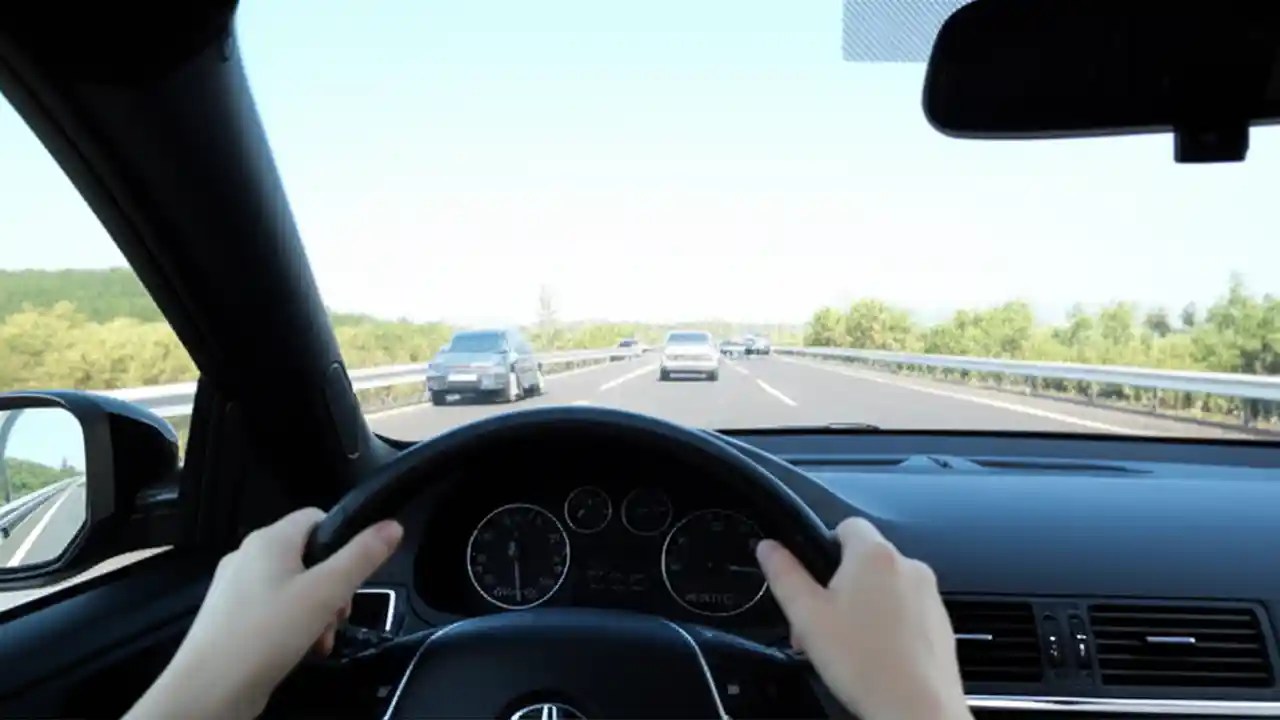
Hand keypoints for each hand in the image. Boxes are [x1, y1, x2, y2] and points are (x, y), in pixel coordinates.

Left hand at [126, 508, 403, 719]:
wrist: (209, 690)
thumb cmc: (269, 632)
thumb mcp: (327, 592)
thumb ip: (362, 557)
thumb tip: (393, 525)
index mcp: (268, 539)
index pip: (316, 517)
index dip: (342, 540)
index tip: (354, 576)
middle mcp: (247, 556)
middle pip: (307, 557)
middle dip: (332, 588)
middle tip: (339, 617)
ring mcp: (234, 588)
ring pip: (292, 587)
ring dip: (316, 612)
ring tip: (320, 641)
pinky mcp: (228, 618)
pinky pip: (271, 610)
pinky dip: (291, 626)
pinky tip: (299, 651)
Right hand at [756, 517, 970, 719]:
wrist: (916, 710)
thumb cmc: (864, 664)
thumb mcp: (807, 616)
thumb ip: (784, 574)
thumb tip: (768, 548)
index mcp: (874, 555)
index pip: (846, 525)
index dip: (824, 547)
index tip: (813, 578)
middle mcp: (908, 566)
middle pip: (864, 560)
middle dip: (839, 586)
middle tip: (821, 623)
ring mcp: (929, 595)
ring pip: (886, 587)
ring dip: (863, 607)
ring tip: (847, 646)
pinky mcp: (940, 622)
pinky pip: (907, 611)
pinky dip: (889, 625)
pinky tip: (873, 655)